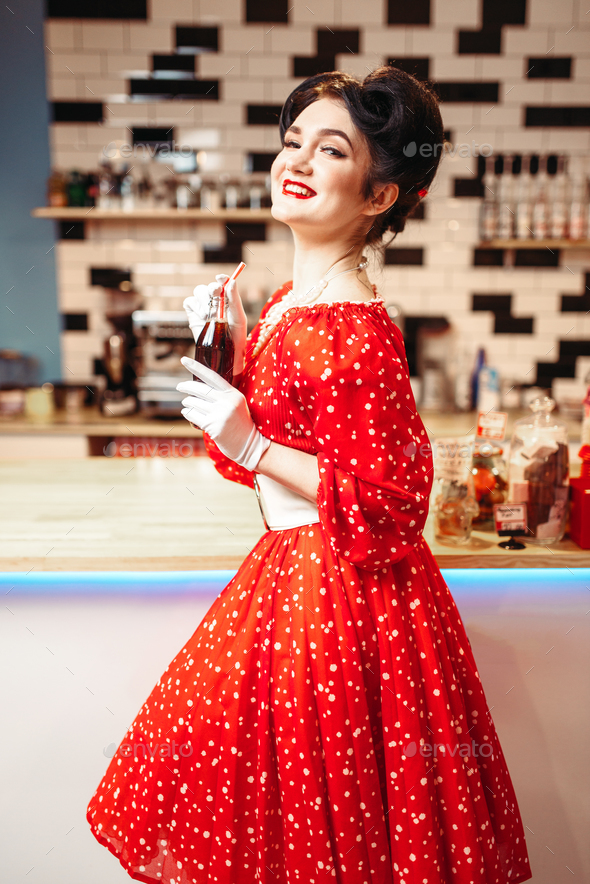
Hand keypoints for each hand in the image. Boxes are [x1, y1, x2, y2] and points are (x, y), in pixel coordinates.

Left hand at [177, 356, 269, 470]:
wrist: (250, 445)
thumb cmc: (241, 424)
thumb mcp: (236, 405)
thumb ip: (222, 395)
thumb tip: (198, 388)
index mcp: (233, 394)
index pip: (212, 376)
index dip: (196, 367)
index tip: (183, 360)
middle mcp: (227, 402)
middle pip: (199, 390)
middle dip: (186, 387)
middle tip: (179, 386)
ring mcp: (220, 414)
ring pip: (194, 403)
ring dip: (187, 403)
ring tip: (187, 404)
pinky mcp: (213, 426)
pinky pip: (193, 415)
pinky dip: (188, 413)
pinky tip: (188, 413)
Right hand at [183, 274, 247, 374]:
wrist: (226, 356)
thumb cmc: (236, 338)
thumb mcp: (239, 318)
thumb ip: (235, 300)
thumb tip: (231, 281)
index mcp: (228, 300)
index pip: (223, 283)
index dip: (221, 278)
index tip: (220, 278)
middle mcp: (215, 302)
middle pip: (209, 287)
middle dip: (212, 289)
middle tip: (216, 294)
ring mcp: (203, 308)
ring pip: (198, 292)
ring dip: (204, 299)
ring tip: (211, 314)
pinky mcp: (193, 315)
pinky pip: (189, 302)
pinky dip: (195, 306)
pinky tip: (203, 316)